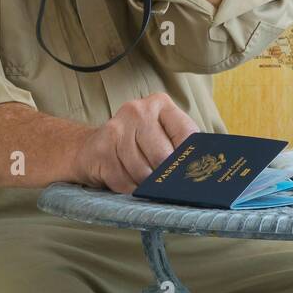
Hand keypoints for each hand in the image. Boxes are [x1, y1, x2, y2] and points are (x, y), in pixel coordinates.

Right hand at [73, 92, 198, 192]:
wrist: (90, 147)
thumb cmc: (135, 144)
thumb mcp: (160, 134)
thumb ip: (179, 144)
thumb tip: (202, 169)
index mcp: (160, 104)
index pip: (186, 134)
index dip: (189, 159)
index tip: (191, 174)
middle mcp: (138, 111)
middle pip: (163, 156)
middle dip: (166, 176)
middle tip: (167, 185)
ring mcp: (117, 129)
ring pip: (143, 171)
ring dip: (146, 185)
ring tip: (145, 183)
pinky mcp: (101, 149)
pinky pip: (123, 180)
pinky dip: (129, 189)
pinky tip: (128, 183)